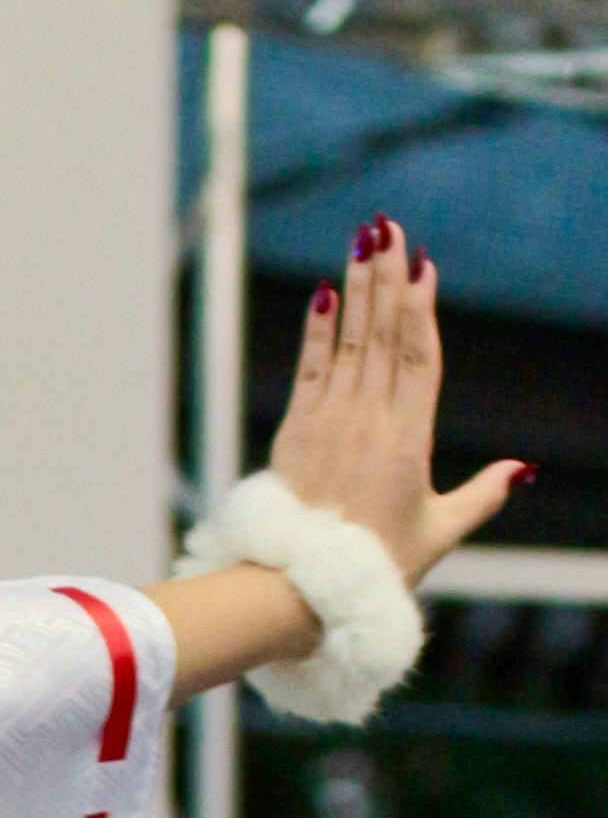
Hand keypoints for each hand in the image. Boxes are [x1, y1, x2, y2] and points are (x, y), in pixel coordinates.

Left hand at [269, 220, 524, 581]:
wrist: (302, 589)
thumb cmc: (376, 567)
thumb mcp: (440, 532)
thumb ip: (482, 496)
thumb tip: (522, 468)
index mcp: (408, 441)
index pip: (418, 359)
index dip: (419, 309)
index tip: (422, 265)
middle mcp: (368, 422)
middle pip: (382, 336)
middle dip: (387, 278)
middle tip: (389, 228)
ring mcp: (328, 423)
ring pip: (348, 343)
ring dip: (356, 290)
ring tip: (363, 242)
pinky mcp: (296, 432)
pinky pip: (309, 369)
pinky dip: (316, 331)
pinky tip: (324, 293)